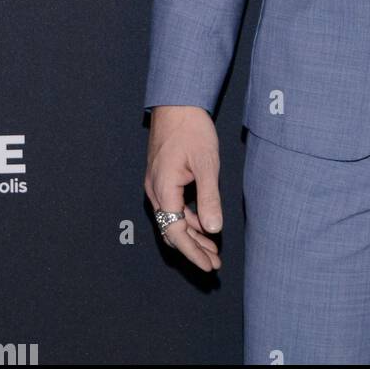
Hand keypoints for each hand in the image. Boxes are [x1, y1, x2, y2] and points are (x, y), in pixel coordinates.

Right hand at [144, 106, 222, 272]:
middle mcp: (154, 191)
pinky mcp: (162, 178)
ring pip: (173, 220)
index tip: (209, 266)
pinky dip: (189, 219)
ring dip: (192, 236)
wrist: (177, 102)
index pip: (176, 233)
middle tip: (214, 264)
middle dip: (194, 249)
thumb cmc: (192, 129)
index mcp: (163, 190)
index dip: (193, 253)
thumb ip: (208, 198)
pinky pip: (173, 207)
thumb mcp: (206, 163)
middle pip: (172, 231)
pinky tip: (204, 225)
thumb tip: (213, 229)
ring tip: (213, 250)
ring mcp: (156, 185)